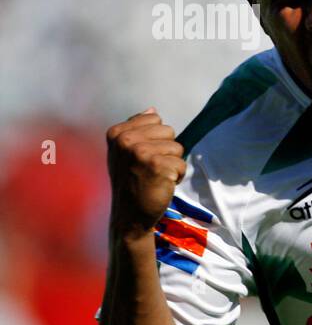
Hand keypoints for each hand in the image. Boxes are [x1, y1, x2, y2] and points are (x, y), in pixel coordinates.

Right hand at [106, 108, 185, 240]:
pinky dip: (177, 176)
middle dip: (166, 150)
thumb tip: (153, 110)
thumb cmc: (131, 182)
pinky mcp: (157, 166)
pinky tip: (161, 185)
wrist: (129, 215)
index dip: (156, 138)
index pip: (154, 118)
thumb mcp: (126, 153)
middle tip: (150, 169)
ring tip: (155, 177)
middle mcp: (126, 140)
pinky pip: (182, 164)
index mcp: (117, 133)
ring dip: (172, 164)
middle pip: (169, 131)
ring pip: (177, 148)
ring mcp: (140, 153)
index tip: (141, 156)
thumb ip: (138, 130)